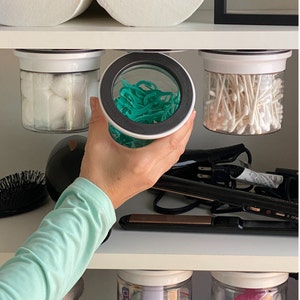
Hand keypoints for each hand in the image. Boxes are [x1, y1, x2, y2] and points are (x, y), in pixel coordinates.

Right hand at [80, 97, 195, 207]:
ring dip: (181, 141)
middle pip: (178, 148)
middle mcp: (152, 170)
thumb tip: (97, 103)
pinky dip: (173, 150)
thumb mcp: (96, 145)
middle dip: (186, 131)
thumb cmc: (96, 179)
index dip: (184, 126)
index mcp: (142, 161)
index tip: (189, 113)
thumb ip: (99, 121)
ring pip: (175, 157)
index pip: (172, 141)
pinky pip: (168, 163)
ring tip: (182, 127)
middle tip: (189, 115)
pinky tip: (169, 143)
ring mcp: (153, 176)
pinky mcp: (150, 179)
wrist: (95, 200)